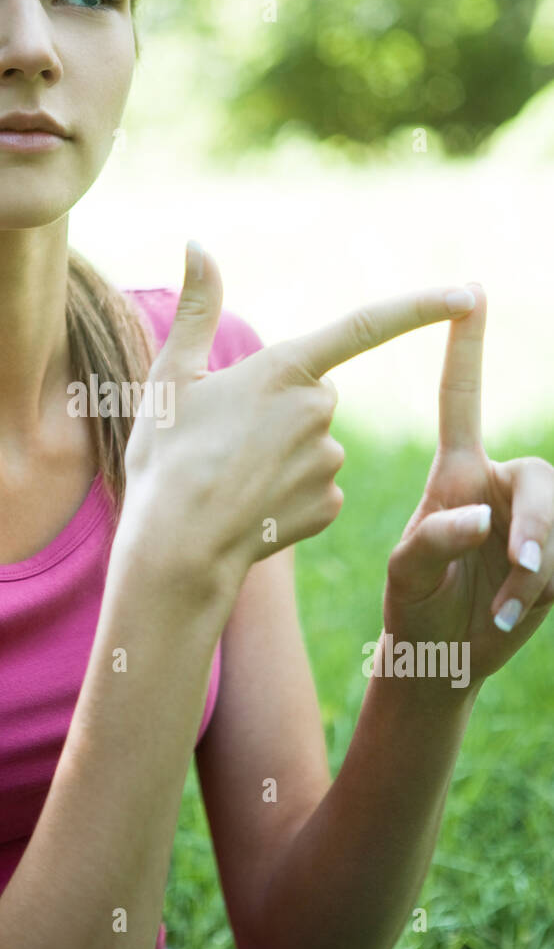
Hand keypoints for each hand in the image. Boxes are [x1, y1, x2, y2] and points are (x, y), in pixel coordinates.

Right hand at [121, 242, 482, 587]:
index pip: (365, 325)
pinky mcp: (328, 505)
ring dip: (283, 452)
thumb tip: (197, 243)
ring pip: (316, 442)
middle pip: (317, 394)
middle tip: (228, 435)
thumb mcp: (171, 376)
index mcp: (285, 369)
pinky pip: (317, 486)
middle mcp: (318, 410)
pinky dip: (288, 492)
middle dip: (284, 406)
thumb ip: (197, 307)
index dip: (421, 306)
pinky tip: (252, 505)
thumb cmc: (166, 458)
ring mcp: (328, 461)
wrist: (175, 548)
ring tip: (232, 475)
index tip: (467, 292)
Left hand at [383, 282, 553, 689]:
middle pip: (539, 475)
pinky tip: (509, 614)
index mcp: (456, 471)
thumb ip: (434, 543)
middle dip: (537, 523)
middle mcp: (498, 483)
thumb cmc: (415, 606)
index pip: (460, 397)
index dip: (465, 346)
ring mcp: (532, 517)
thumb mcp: (408, 576)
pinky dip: (542, 590)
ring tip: (501, 606)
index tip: (472, 291)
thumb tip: (480, 517)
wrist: (442, 658)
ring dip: (535, 570)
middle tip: (521, 566)